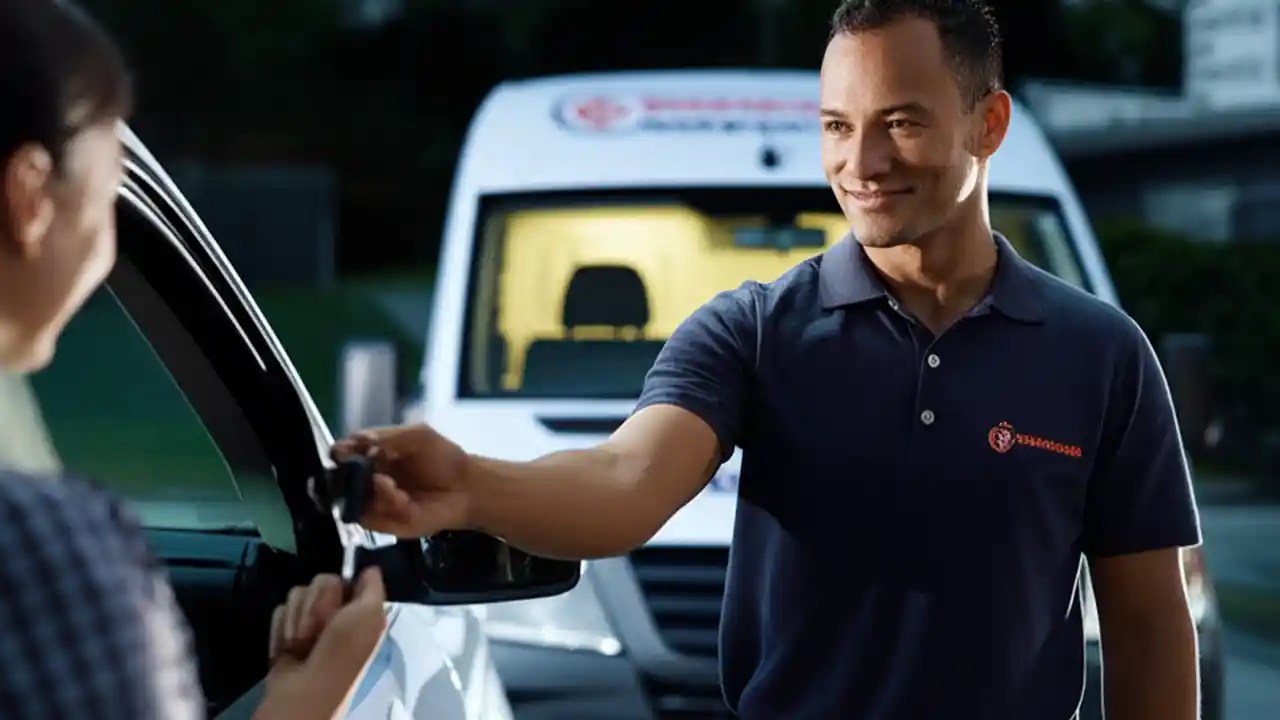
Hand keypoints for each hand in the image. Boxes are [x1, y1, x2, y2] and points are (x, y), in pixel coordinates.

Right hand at [253, 569, 387, 719]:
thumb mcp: (370, 614)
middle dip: (317, 604)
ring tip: (303, 643)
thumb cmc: (342, 649)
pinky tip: (289, 647)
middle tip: (321, 628)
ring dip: (298, 618)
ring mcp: (310, 620)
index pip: (349, 576)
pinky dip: (282, 629)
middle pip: (320, 580)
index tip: (344, 598)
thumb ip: (373, 587)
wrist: (306, 686)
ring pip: (297, 593)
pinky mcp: (286, 629)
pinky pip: (280, 610)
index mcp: (361, 608)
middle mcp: (337, 612)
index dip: (343, 585)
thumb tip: (370, 568)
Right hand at [331, 423, 471, 537]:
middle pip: (338, 481)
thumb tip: (360, 440)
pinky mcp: (386, 524)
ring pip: (353, 501)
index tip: (342, 452)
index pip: (342, 454)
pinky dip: (386, 506)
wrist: (468, 488)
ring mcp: (375, 504)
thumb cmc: (444, 459)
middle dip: (344, 477)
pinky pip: (373, 518)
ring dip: (370, 491)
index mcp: (371, 456)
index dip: (339, 453)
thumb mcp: (418, 436)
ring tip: (388, 482)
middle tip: (357, 470)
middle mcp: (367, 480)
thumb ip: (388, 436)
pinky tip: (402, 498)